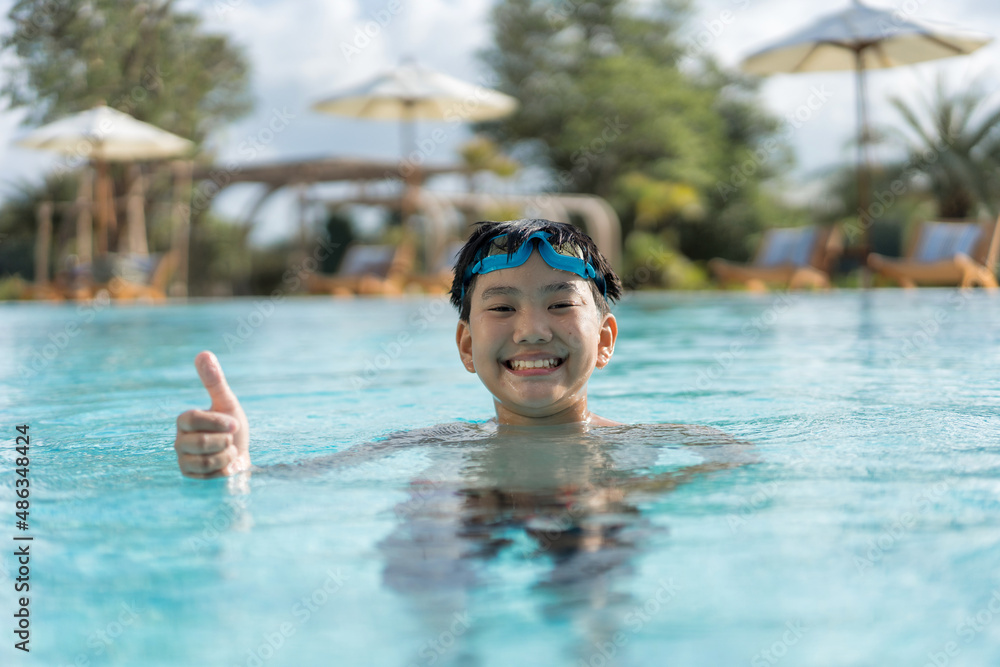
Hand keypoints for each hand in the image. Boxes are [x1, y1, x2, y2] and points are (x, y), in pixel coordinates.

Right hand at [174, 351, 250, 477]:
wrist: (241, 458)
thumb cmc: (233, 429)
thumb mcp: (228, 404)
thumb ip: (214, 382)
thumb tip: (203, 353)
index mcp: (184, 421)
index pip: (192, 418)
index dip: (217, 422)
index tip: (235, 424)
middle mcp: (179, 441)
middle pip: (201, 442)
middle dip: (225, 441)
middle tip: (230, 441)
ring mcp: (183, 461)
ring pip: (206, 460)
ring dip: (227, 456)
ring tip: (228, 453)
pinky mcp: (191, 479)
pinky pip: (210, 476)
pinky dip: (225, 470)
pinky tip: (224, 467)